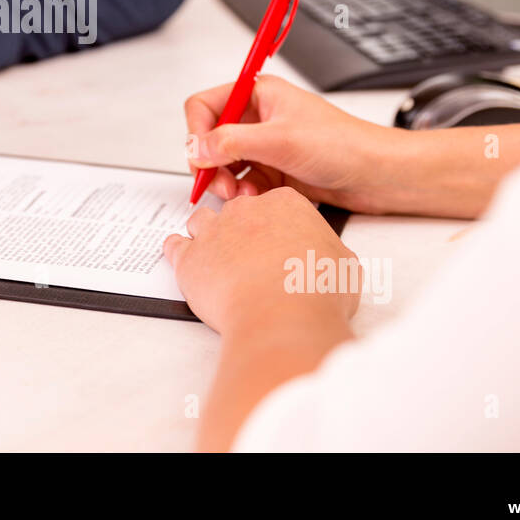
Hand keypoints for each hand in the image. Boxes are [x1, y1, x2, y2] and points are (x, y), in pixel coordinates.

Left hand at [163, 188, 358, 450]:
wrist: (282, 316)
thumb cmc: (314, 291)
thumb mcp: (344, 266)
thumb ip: (329, 253)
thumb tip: (331, 260)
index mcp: (284, 204)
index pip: (274, 203)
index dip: (275, 224)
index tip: (277, 240)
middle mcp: (246, 211)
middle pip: (237, 210)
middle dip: (242, 229)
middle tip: (251, 254)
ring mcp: (214, 232)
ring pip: (202, 221)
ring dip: (208, 236)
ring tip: (217, 257)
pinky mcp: (190, 258)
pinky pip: (175, 246)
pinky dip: (178, 252)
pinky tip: (184, 259)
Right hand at [185, 75, 395, 213]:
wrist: (378, 175)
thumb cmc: (344, 145)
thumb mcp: (280, 140)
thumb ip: (231, 142)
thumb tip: (196, 149)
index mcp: (259, 95)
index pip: (205, 106)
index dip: (196, 132)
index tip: (200, 158)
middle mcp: (259, 118)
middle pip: (210, 139)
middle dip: (211, 165)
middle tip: (219, 185)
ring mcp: (267, 145)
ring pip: (225, 165)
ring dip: (227, 183)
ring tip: (241, 196)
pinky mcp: (275, 170)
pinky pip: (244, 182)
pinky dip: (244, 194)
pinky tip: (257, 200)